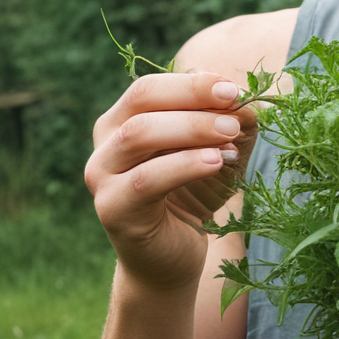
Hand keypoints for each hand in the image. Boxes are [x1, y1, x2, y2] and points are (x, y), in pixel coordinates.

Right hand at [85, 72, 258, 291]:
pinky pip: (145, 180)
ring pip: (139, 135)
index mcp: (123, 119)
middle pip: (143, 103)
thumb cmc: (196, 192)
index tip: (233, 89)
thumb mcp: (219, 147)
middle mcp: (105, 143)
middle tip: (236, 110)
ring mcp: (102, 176)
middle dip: (193, 100)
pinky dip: (183, 165)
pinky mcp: (112, 209)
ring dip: (192, 130)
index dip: (192, 84)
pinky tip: (214, 162)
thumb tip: (236, 94)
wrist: (175, 254)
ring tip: (230, 137)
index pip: (150, 87)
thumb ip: (226, 117)